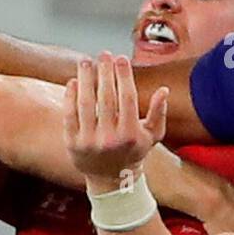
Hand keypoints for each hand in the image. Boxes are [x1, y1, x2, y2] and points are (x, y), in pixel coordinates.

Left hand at [62, 52, 169, 187]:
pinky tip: (73, 81)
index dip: (124, 76)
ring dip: (85, 79)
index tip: (121, 58)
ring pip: (86, 104)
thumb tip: (163, 90)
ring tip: (85, 62)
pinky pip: (70, 115)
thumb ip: (159, 113)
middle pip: (106, 98)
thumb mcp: (152, 136)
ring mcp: (89, 142)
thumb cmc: (133, 152)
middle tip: (103, 54)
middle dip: (104, 72)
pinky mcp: (72, 143)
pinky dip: (70, 96)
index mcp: (131, 135)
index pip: (127, 99)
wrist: (111, 180)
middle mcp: (110, 139)